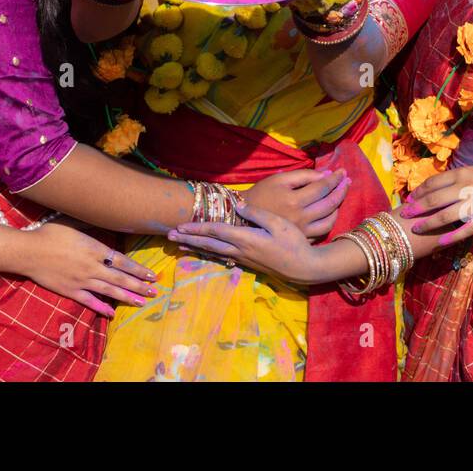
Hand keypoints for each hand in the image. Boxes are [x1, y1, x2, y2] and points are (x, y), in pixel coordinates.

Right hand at [19, 219, 157, 316]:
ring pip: (110, 291)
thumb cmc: (49, 233)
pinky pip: (90, 302)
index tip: (151, 275)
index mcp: (95, 249)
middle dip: (139, 285)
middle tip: (155, 291)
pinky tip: (112, 313)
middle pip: (121, 278)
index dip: (138, 270)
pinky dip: (102, 308)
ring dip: (128, 297)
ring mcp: (82, 281)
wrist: (28, 251)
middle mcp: (92, 267)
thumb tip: (104, 219)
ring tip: (142, 302)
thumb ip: (90, 225)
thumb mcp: (73, 223)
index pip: (123, 261)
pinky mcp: (70, 291)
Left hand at [167, 200, 330, 284]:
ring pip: (213, 252)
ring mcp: (243, 259)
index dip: (196, 228)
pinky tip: (205, 252)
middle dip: (188, 239)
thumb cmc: (294, 243)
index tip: (178, 226)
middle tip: (168, 237)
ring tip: (179, 246)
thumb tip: (238, 205)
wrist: (304, 268)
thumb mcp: (278, 223)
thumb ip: (256, 214)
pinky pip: (222, 257)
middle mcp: (239, 251)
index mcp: (245, 238)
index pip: (214, 231)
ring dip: (195, 248)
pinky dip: (209, 253)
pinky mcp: (248, 263)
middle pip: (208, 244)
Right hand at [243, 168, 347, 239]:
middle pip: (330, 204)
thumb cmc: (261, 195)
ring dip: (338, 207)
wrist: (243, 218)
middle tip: (347, 181)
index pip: (323, 187)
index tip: (342, 171)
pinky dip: (329, 221)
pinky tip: (330, 212)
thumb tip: (326, 175)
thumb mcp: (279, 179)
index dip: (335, 178)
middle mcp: (301, 218)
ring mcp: (302, 232)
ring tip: (339, 196)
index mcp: (295, 201)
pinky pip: (322, 232)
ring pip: (330, 221)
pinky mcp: (301, 240)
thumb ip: (304, 176)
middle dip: (341, 190)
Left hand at [397, 164, 472, 245]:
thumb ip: (463, 178)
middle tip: (403, 213)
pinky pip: (463, 230)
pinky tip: (439, 241)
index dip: (420, 191)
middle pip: (434, 199)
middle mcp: (466, 187)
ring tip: (415, 229)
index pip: (434, 182)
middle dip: (416, 207)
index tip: (411, 197)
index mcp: (464, 173)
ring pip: (443, 215)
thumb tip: (446, 184)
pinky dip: (449, 236)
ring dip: (427, 223)